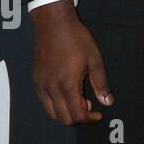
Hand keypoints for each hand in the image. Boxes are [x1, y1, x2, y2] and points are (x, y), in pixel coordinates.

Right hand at [31, 0, 113, 124]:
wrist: (53, 25)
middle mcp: (51, 89)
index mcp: (67, 85)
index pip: (77, 114)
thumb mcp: (95, 59)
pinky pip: (44, 103)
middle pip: (63, 118)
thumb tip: (108, 102)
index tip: (98, 114)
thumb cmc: (77, 39)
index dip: (89, 119)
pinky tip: (67, 94)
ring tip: (79, 100)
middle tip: (90, 108)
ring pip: (51, 113)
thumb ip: (101, 83)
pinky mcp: (36, 81)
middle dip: (78, 118)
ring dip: (66, 113)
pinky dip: (56, 106)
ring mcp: (41, 86)